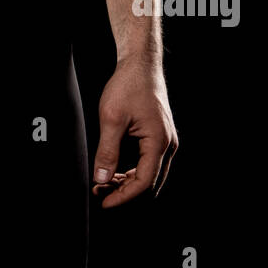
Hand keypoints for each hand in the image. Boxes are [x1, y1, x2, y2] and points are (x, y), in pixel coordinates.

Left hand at [92, 57, 177, 207]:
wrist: (140, 64)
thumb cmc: (128, 85)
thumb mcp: (111, 118)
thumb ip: (107, 151)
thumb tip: (101, 179)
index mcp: (158, 143)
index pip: (143, 182)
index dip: (123, 197)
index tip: (103, 203)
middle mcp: (167, 145)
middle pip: (149, 182)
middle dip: (124, 193)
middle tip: (99, 193)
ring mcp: (165, 141)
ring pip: (149, 174)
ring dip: (127, 183)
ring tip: (103, 184)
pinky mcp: (159, 136)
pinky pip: (148, 162)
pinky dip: (131, 171)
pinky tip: (114, 172)